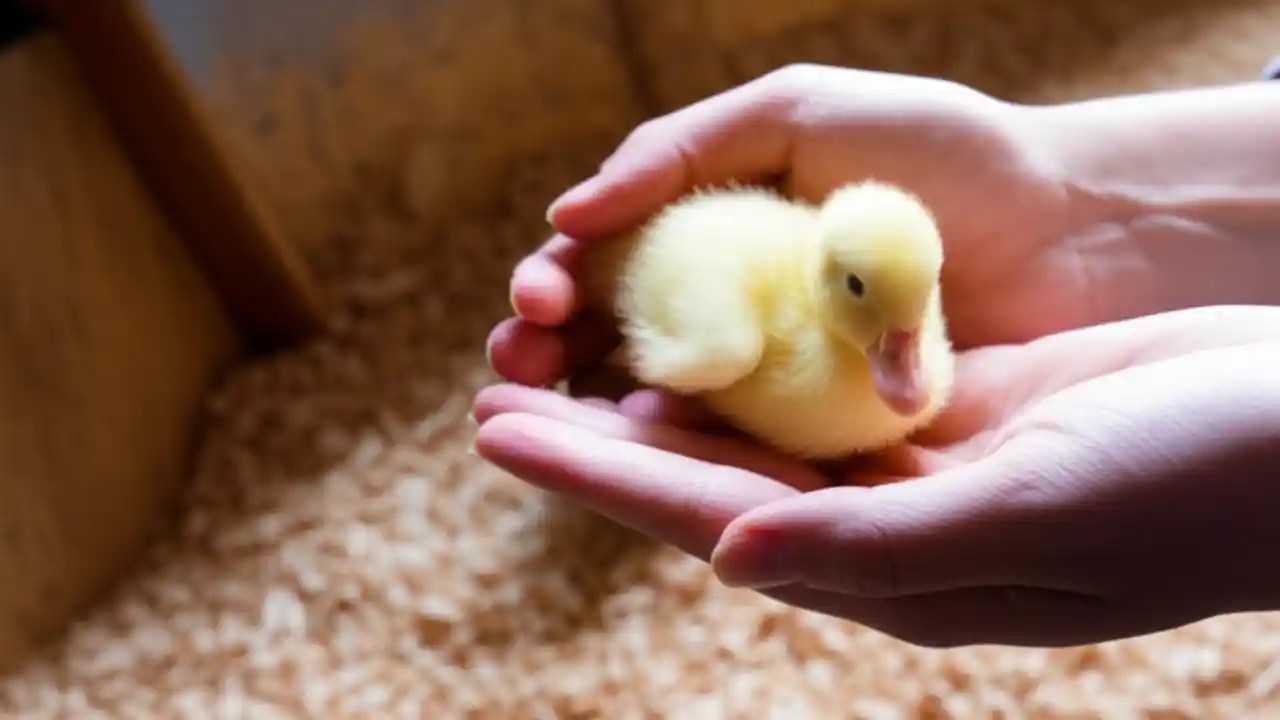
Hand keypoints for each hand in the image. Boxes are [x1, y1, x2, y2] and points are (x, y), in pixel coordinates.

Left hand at [473, 306, 1279, 647]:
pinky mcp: (949, 404)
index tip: (497, 432)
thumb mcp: (1031, 511)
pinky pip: (823, 379)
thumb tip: (728, 553)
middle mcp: (885, 525)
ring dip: (665, 386)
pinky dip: (753, 351)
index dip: (595, 474)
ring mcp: (915, 464)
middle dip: (600, 437)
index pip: (706, 516)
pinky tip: (698, 319)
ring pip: (757, 425)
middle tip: (498, 389)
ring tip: (570, 352)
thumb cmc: (1192, 488)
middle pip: (708, 474)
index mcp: (889, 571)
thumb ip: (875, 544)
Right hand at [490, 64, 1087, 390]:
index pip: (605, 266)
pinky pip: (734, 450)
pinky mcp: (819, 438)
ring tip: (544, 412)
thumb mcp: (796, 113)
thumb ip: (678, 152)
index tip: (538, 303)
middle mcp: (735, 310)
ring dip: (592, 410)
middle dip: (548, 356)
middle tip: (515, 368)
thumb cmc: (941, 154)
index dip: (555, 285)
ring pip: (658, 402)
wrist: (1074, 228)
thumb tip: (565, 215)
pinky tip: (643, 444)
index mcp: (716, 230)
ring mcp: (774, 380)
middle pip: (613, 341)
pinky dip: (681, 449)